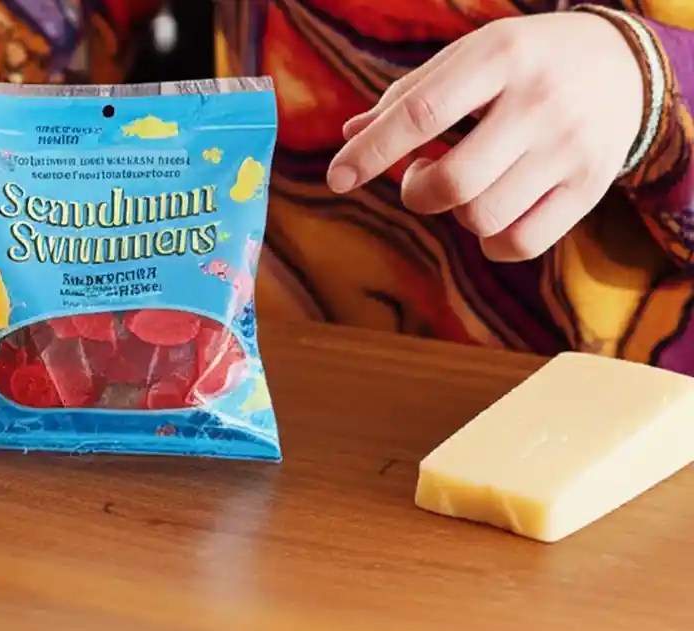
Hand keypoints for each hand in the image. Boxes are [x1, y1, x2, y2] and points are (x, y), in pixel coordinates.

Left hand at [327, 12, 644, 261]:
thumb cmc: (523, 63)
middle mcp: (540, 101)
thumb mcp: (470, 58)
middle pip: (453, 182)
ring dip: (455, 213)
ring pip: (482, 218)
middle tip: (421, 174)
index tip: (336, 178)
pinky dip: (491, 241)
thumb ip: (408, 96)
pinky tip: (494, 213)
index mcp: (499, 56)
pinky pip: (520, 244)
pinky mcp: (591, 186)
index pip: (422, 113)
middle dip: (417, 191)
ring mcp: (570, 147)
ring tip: (467, 185)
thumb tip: (349, 134)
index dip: (371, 151)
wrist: (625, 65)